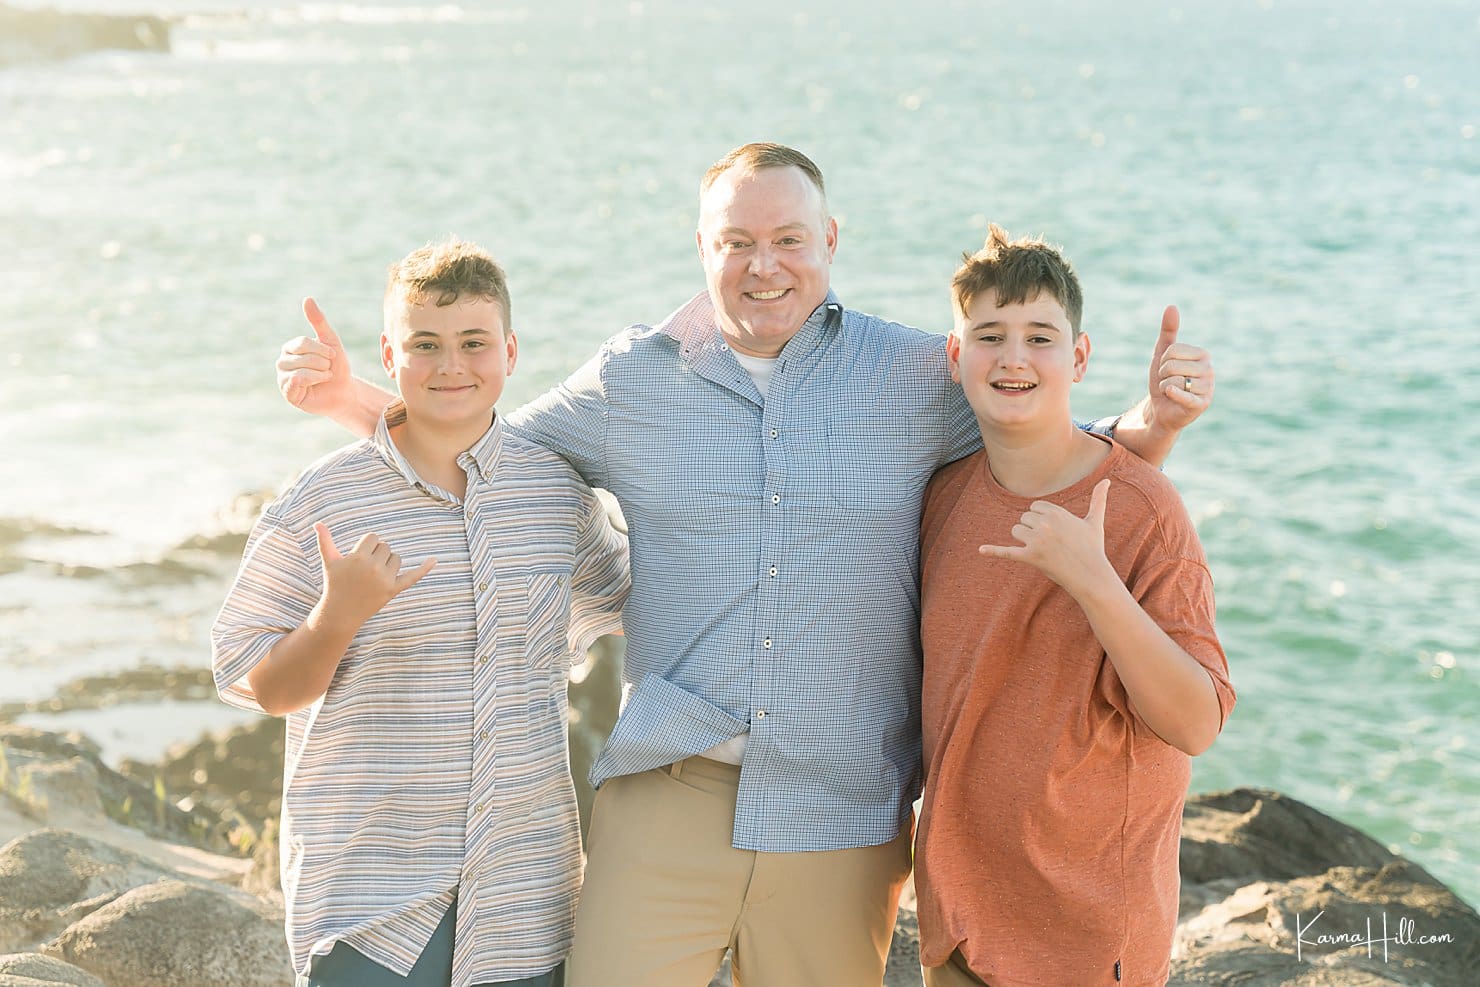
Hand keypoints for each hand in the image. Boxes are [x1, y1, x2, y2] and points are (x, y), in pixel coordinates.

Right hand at [279, 298, 355, 416]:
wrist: (344, 391)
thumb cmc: (336, 366)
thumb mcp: (330, 341)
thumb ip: (318, 321)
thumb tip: (307, 299)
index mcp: (290, 348)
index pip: (303, 342)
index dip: (323, 349)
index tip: (333, 356)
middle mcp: (282, 361)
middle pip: (303, 356)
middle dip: (323, 363)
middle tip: (327, 370)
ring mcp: (283, 378)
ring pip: (301, 369)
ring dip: (320, 373)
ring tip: (324, 377)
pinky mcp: (287, 393)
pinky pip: (297, 381)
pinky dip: (313, 380)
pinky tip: (318, 383)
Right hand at [313, 522, 434, 627]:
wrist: (341, 613)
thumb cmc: (334, 584)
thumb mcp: (329, 562)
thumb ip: (325, 541)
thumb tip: (318, 523)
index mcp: (358, 558)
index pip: (373, 537)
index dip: (365, 546)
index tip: (357, 558)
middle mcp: (373, 568)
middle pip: (385, 546)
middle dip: (376, 555)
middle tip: (364, 571)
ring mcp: (385, 580)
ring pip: (396, 558)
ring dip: (388, 563)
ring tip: (373, 576)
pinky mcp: (394, 590)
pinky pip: (413, 576)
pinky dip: (424, 568)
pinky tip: (434, 559)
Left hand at [980, 479, 1115, 595]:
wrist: (1091, 575)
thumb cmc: (1093, 548)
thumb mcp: (1094, 522)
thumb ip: (1098, 499)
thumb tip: (1108, 481)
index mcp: (1057, 513)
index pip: (1035, 507)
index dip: (1041, 518)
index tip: (1053, 530)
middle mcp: (1046, 524)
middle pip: (1024, 518)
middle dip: (1032, 529)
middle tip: (1051, 543)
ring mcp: (1037, 541)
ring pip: (1016, 530)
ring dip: (1023, 539)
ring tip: (1042, 549)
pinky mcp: (1030, 558)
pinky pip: (1007, 552)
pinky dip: (993, 551)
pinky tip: (980, 550)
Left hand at [1145, 305, 1213, 434]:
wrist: (1161, 408)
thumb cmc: (1164, 378)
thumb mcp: (1162, 353)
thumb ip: (1168, 330)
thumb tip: (1171, 306)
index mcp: (1202, 354)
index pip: (1173, 350)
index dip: (1162, 361)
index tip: (1166, 369)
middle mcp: (1209, 369)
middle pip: (1172, 366)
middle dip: (1162, 376)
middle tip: (1168, 382)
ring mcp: (1208, 388)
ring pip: (1175, 381)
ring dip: (1165, 388)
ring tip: (1171, 392)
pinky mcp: (1202, 404)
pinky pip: (1183, 394)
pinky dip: (1172, 394)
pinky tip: (1171, 394)